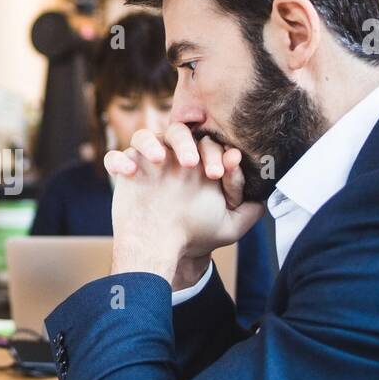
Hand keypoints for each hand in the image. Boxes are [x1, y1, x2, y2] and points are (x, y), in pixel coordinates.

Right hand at [105, 123, 264, 287]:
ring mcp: (146, 164)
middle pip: (177, 131)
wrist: (161, 248)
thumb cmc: (196, 235)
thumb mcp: (230, 226)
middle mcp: (171, 158)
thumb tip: (262, 191)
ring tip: (158, 160)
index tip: (217, 172)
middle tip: (191, 164)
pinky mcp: (125, 172)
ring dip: (150, 143)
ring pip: (144, 136)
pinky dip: (118, 160)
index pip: (208, 144)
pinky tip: (128, 173)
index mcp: (198, 163)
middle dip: (186, 143)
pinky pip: (115, 157)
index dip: (215, 154)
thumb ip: (251, 210)